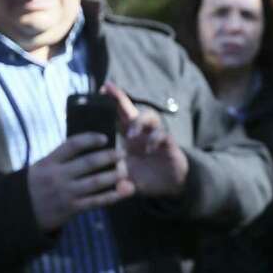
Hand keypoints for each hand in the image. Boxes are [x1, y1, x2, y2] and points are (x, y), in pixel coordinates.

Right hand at [27, 134, 131, 231]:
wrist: (18, 213)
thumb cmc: (35, 186)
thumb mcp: (41, 168)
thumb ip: (61, 158)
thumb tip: (89, 145)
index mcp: (49, 162)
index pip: (72, 145)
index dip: (90, 139)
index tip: (105, 138)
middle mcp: (57, 176)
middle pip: (88, 162)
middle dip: (108, 157)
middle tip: (123, 153)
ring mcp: (65, 193)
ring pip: (95, 182)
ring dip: (114, 176)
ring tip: (125, 171)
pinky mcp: (71, 209)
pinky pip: (96, 201)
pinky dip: (112, 196)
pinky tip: (124, 191)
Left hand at [102, 82, 189, 197]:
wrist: (170, 184)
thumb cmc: (146, 176)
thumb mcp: (128, 177)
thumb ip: (117, 178)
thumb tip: (108, 182)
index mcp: (129, 137)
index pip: (119, 116)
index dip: (112, 101)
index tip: (103, 88)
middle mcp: (142, 132)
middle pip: (132, 111)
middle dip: (121, 100)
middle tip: (110, 93)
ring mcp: (155, 136)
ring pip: (150, 117)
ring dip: (139, 123)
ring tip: (130, 135)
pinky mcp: (169, 143)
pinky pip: (163, 134)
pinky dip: (155, 139)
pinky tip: (149, 149)